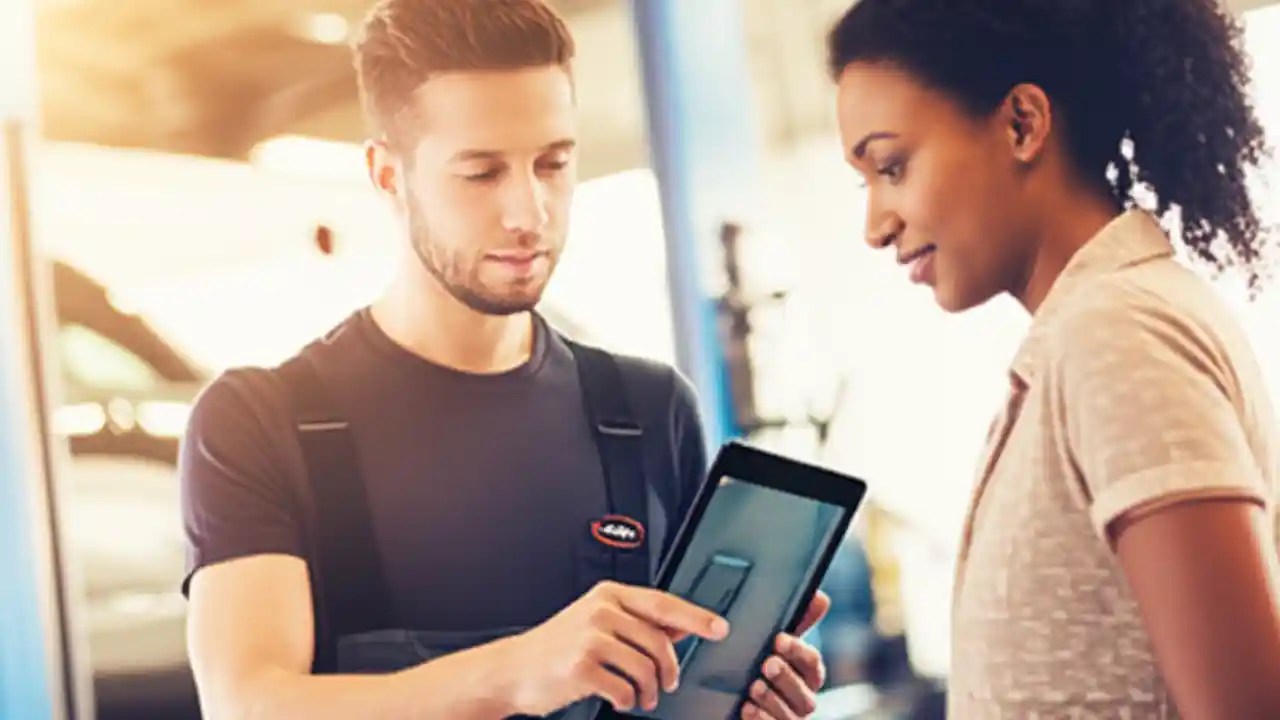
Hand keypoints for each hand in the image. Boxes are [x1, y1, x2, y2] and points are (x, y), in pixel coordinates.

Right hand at [497, 580, 729, 715]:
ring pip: (645, 668)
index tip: (719, 628)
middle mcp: (600, 611)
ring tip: (644, 698)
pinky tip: (621, 699)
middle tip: (669, 684)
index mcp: (608, 596)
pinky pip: (625, 689)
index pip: (663, 603)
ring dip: (651, 691)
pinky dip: (629, 701)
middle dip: (669, 670)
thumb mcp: (596, 624)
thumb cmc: (556, 647)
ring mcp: (589, 638)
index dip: (695, 617)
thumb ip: (638, 623)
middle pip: (658, 642)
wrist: (512, 670)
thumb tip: (682, 628)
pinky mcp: (581, 667)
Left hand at [741, 591, 830, 719]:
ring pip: (791, 714)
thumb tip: (822, 596)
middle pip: (805, 691)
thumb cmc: (760, 663)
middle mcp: (803, 697)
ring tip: (754, 686)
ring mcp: (790, 716)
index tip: (778, 639)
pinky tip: (747, 708)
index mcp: (807, 672)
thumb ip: (797, 622)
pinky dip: (763, 718)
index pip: (812, 661)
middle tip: (766, 663)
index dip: (797, 650)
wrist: (731, 696)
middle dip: (786, 676)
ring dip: (773, 698)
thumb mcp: (773, 642)